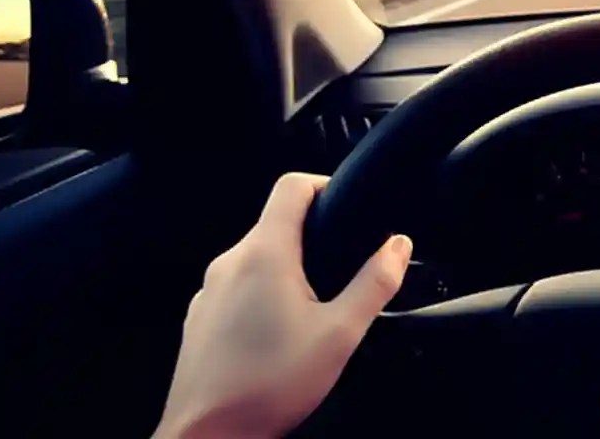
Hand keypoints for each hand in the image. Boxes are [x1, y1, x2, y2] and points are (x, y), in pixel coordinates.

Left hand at [154, 173, 411, 438]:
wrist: (208, 436)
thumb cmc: (272, 384)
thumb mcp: (340, 333)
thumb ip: (375, 283)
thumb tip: (399, 244)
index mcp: (264, 253)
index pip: (291, 187)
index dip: (323, 185)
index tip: (347, 208)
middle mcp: (229, 262)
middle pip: (275, 223)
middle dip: (312, 237)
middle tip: (344, 270)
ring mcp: (208, 291)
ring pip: (256, 259)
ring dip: (288, 270)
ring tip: (316, 308)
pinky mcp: (199, 319)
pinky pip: (237, 288)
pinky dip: (263, 295)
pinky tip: (281, 334)